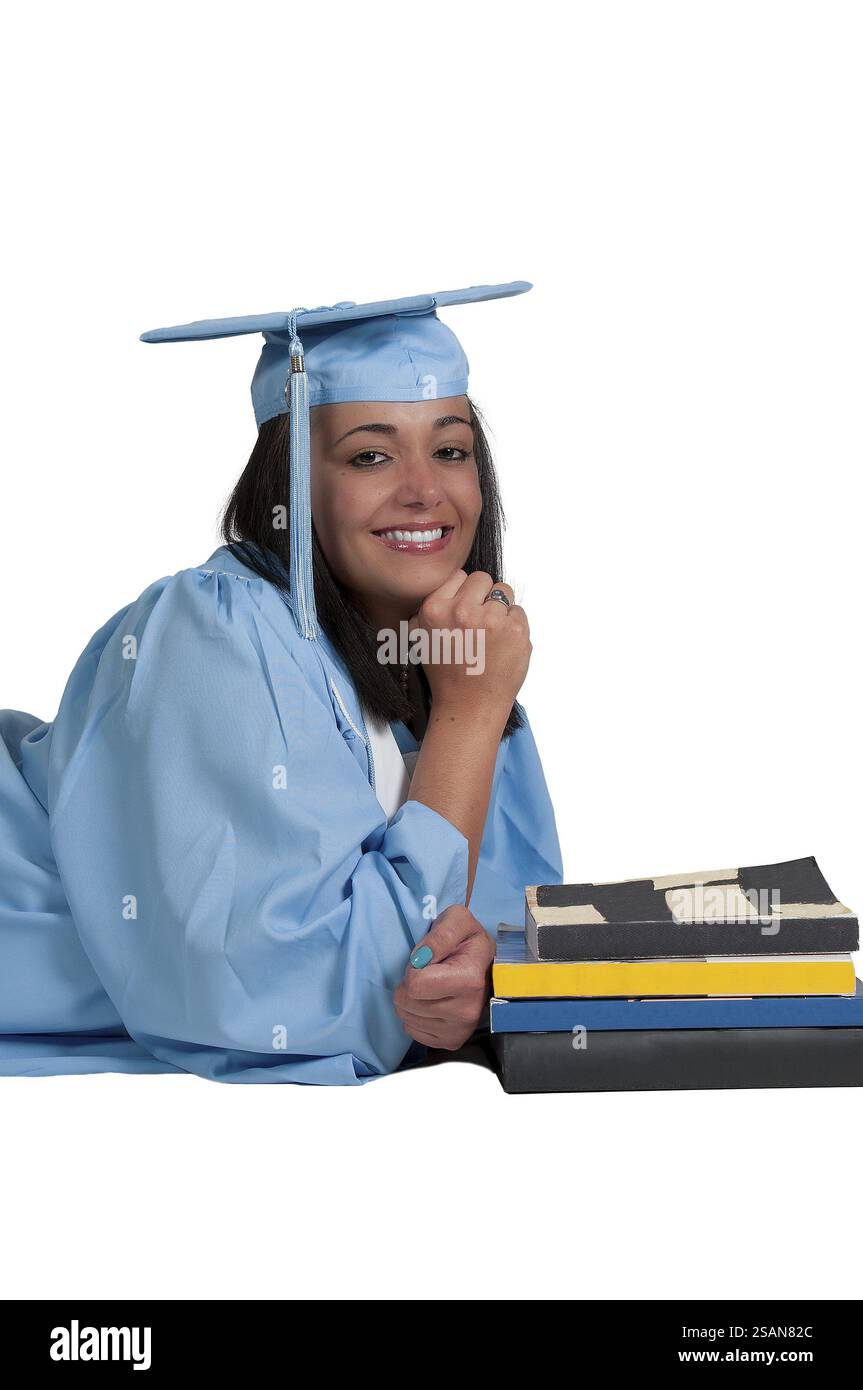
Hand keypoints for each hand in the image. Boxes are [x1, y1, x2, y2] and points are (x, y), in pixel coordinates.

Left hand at [394, 905, 493, 1051]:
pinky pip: (413, 1032)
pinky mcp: (452, 1041)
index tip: (427, 961)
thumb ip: (440, 934)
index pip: (414, 985)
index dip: (413, 969)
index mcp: (469, 980)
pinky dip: (416, 1017)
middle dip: (409, 985)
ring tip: (431, 987)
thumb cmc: (468, 941)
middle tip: (428, 974)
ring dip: (412, 1000)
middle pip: (407, 1003)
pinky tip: (432, 1002)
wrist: (485, 966)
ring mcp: (461, 1029)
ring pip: (407, 1018)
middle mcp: (467, 1011)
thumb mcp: (457, 920)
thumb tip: (421, 958)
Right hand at [409, 570, 530, 721]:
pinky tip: (502, 644)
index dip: (463, 593)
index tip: (464, 611)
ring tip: (492, 633)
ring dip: (500, 608)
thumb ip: (427, 610)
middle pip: (482, 579)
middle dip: (483, 596)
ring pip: (504, 591)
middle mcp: (462, 611)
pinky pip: (519, 611)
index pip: (459, 576)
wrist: (469, 705)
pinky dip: (514, 624)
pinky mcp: (516, 629)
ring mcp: (492, 619)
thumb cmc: (447, 675)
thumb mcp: (421, 640)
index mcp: (435, 609)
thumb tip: (446, 585)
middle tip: (480, 622)